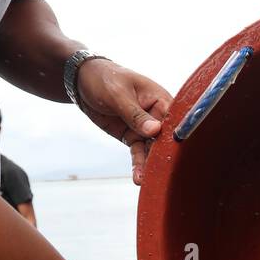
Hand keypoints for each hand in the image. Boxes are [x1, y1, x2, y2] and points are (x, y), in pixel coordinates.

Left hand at [75, 60, 172, 183]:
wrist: (82, 81)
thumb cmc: (104, 79)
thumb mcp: (118, 95)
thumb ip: (136, 114)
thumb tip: (155, 130)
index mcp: (160, 99)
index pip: (174, 120)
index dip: (177, 136)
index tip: (176, 152)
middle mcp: (157, 115)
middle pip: (165, 139)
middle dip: (164, 156)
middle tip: (162, 173)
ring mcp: (144, 128)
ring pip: (152, 149)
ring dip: (149, 164)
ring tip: (145, 180)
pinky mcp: (132, 137)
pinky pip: (138, 153)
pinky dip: (138, 165)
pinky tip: (138, 178)